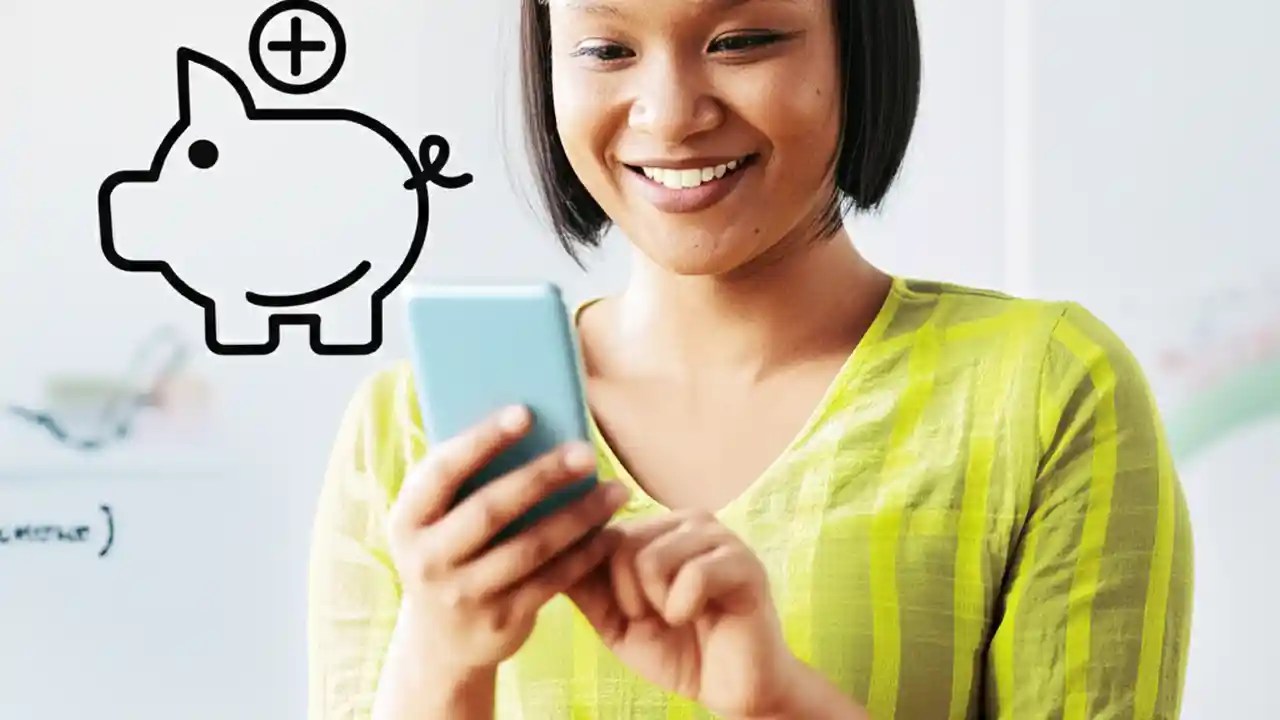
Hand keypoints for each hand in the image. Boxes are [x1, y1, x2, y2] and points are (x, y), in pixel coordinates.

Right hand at [384, 404, 630, 681]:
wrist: (441, 642)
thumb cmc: (450, 551)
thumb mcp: (437, 520)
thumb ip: (464, 480)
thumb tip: (524, 417)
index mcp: (408, 519)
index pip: (442, 471)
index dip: (482, 440)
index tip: (525, 412)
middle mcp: (428, 559)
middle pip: (491, 510)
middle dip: (542, 477)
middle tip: (586, 451)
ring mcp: (463, 596)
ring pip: (530, 548)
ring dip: (578, 515)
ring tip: (616, 490)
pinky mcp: (500, 623)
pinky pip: (552, 581)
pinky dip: (585, 554)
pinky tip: (610, 531)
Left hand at [566, 510, 803, 718]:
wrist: (731, 688)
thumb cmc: (676, 650)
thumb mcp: (615, 620)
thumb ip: (585, 584)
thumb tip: (539, 551)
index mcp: (658, 528)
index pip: (602, 533)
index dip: (602, 582)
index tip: (628, 611)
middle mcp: (688, 521)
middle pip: (622, 545)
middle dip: (628, 597)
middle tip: (658, 619)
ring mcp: (719, 537)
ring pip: (652, 559)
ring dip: (657, 606)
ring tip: (678, 617)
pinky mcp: (744, 563)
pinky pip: (693, 577)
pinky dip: (684, 610)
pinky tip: (699, 618)